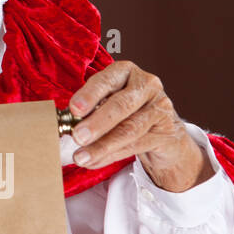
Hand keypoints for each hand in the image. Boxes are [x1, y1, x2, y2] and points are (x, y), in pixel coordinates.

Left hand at [68, 61, 210, 191]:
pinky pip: (136, 146)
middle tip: (77, 136)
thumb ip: (90, 109)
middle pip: (121, 105)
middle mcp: (146, 85)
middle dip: (96, 123)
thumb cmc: (126, 111)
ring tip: (80, 157)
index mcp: (126, 72)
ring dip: (101, 146)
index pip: (106, 80)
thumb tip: (66, 125)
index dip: (90, 94)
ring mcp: (159, 108)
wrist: (163, 131)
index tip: (74, 109)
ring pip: (129, 129)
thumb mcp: (107, 102)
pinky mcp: (166, 132)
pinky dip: (111, 156)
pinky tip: (93, 162)